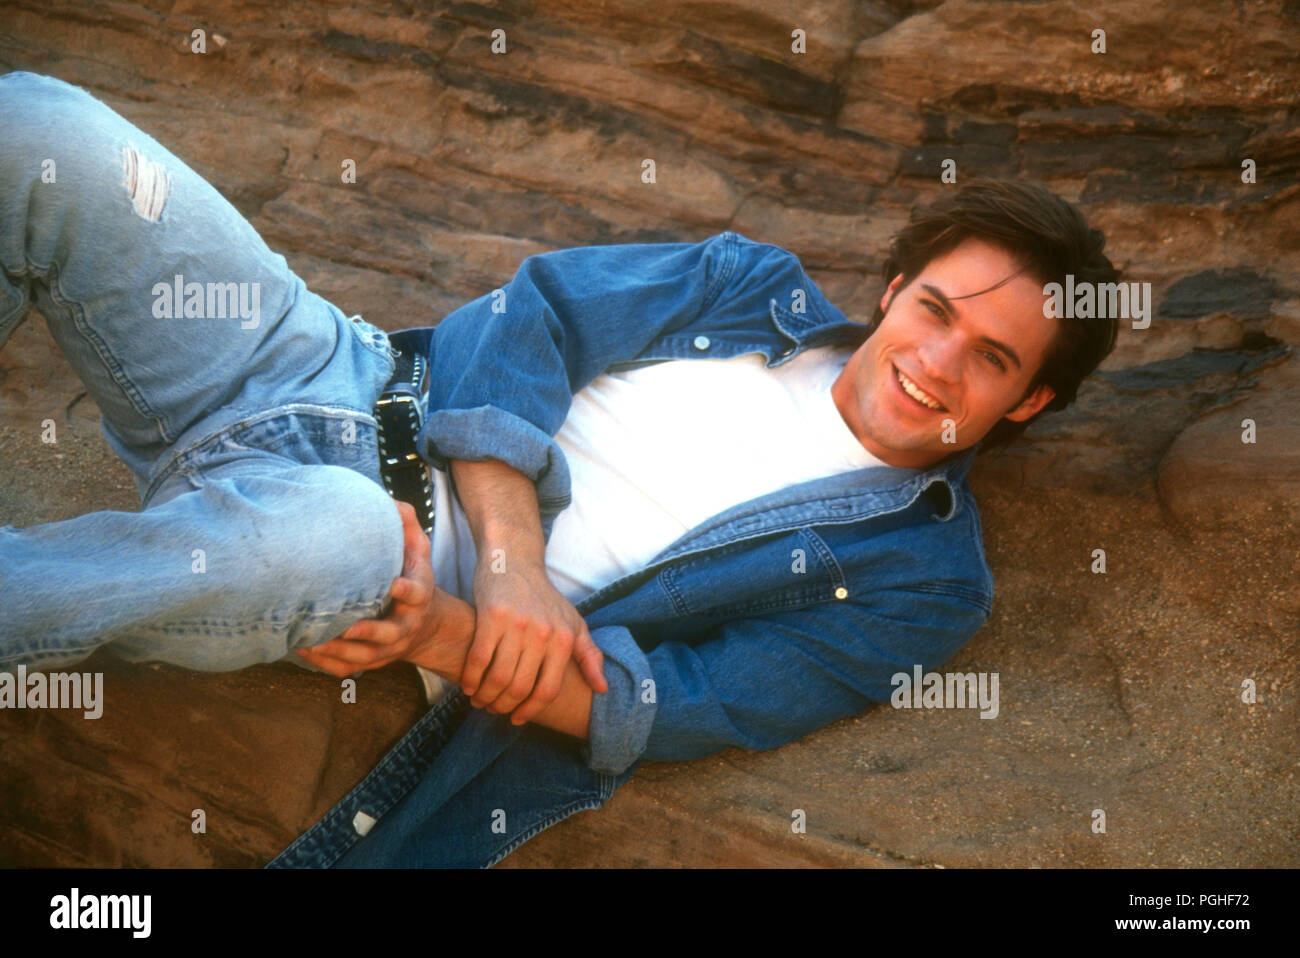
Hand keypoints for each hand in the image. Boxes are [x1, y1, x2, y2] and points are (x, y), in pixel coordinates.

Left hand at [295, 501, 437, 676]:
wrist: (423, 625)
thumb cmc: (412, 577)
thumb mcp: (418, 550)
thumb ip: (408, 525)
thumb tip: (391, 500)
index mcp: (418, 597)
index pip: (416, 595)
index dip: (405, 592)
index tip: (391, 585)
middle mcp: (405, 625)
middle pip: (390, 635)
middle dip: (369, 633)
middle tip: (345, 628)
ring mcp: (388, 648)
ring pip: (364, 657)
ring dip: (338, 651)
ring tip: (310, 641)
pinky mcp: (371, 662)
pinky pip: (347, 669)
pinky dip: (324, 663)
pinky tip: (302, 649)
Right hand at [464, 555, 606, 724]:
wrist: (515, 561)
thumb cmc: (545, 598)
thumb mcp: (573, 623)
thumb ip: (590, 656)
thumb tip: (602, 689)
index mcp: (564, 639)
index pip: (547, 690)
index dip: (530, 711)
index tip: (517, 719)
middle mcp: (543, 633)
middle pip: (520, 687)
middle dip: (504, 706)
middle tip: (494, 710)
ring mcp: (517, 624)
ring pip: (498, 677)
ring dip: (485, 696)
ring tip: (480, 700)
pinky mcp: (491, 615)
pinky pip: (478, 659)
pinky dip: (470, 678)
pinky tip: (467, 685)